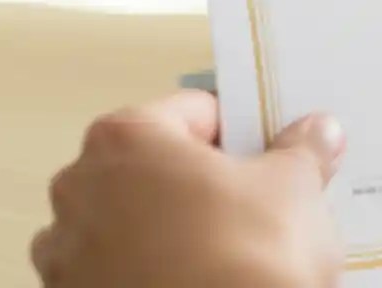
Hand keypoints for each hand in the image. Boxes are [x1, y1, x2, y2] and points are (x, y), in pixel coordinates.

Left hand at [31, 91, 345, 287]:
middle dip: (204, 182)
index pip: (195, 111)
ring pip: (135, 223)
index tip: (267, 153)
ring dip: (174, 231)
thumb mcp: (296, 189)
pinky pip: (122, 272)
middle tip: (256, 204)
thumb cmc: (245, 262)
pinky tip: (201, 280)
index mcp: (125, 139)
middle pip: (157, 166)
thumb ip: (302, 151)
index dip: (241, 132)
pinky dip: (156, 273)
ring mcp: (67, 257)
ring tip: (229, 253)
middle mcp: (79, 190)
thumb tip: (315, 135)